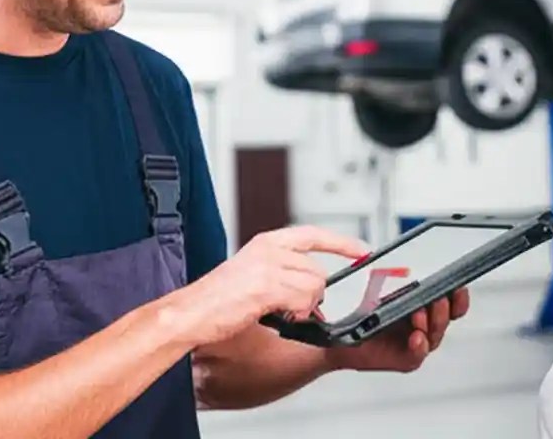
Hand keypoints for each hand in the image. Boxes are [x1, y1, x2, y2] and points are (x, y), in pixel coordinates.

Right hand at [173, 226, 367, 346]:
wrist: (191, 312)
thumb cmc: (217, 300)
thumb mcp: (252, 273)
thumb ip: (281, 273)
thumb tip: (310, 289)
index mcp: (266, 242)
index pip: (313, 234)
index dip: (340, 242)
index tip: (361, 249)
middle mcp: (270, 249)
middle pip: (317, 271)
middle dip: (311, 295)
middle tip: (290, 309)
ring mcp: (270, 266)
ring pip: (314, 287)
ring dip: (303, 308)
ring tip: (278, 313)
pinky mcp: (268, 286)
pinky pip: (304, 301)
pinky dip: (296, 314)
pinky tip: (277, 317)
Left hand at [327, 288, 469, 372]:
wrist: (338, 337)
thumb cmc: (360, 311)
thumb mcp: (378, 288)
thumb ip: (393, 277)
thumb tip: (402, 263)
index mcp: (423, 305)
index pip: (451, 301)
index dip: (458, 295)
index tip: (458, 286)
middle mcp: (423, 324)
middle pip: (446, 317)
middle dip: (445, 307)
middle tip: (438, 298)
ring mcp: (416, 342)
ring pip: (434, 335)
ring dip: (431, 323)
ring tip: (419, 314)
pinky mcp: (405, 359)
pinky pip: (418, 354)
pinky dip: (419, 346)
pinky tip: (416, 337)